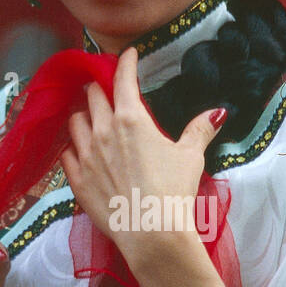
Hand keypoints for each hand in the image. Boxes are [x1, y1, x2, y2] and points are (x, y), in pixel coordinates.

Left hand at [60, 47, 226, 264]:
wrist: (151, 232)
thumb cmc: (173, 191)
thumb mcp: (191, 156)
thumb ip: (199, 130)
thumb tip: (218, 112)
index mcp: (131, 119)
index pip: (122, 78)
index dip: (125, 62)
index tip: (127, 54)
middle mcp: (103, 131)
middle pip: (93, 95)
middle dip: (101, 87)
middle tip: (108, 88)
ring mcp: (86, 156)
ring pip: (75, 121)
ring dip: (84, 115)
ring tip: (92, 118)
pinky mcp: (78, 180)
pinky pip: (66, 154)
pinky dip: (73, 147)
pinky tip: (79, 149)